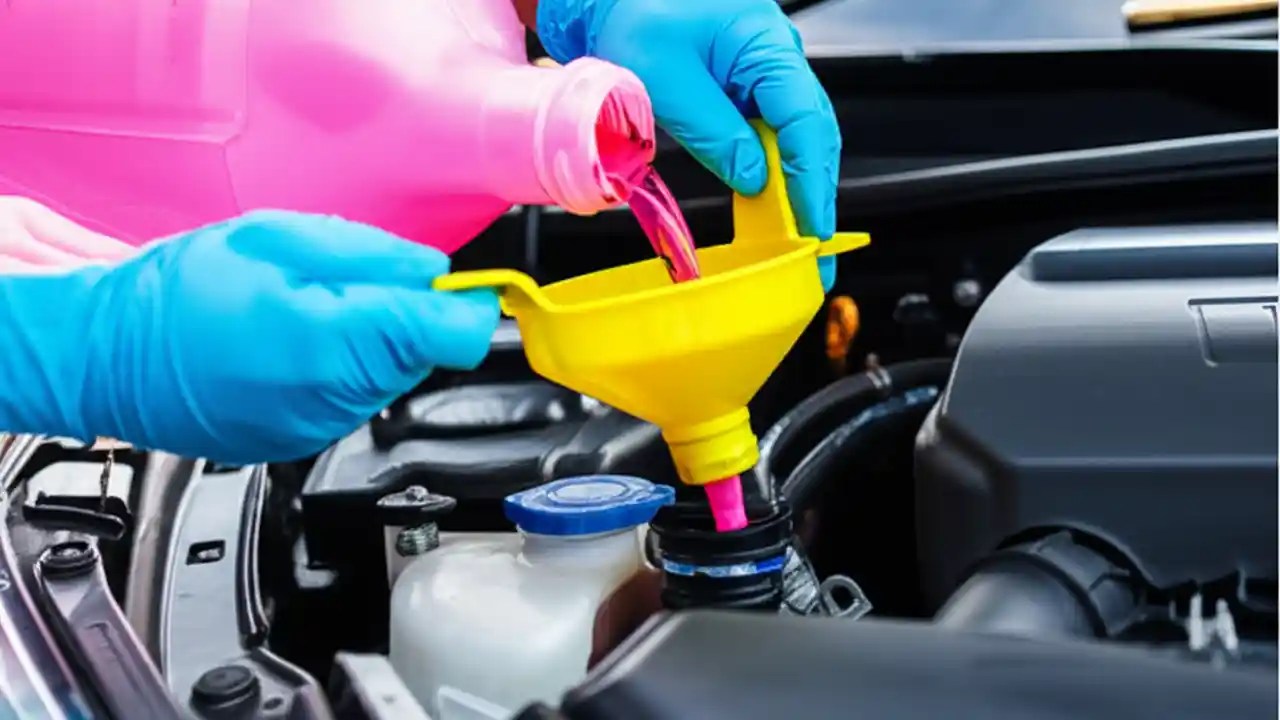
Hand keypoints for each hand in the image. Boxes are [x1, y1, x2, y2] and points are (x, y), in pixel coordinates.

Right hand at [0, 210, 498, 463]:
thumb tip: (434, 272)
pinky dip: (339, 369)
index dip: (470, 305)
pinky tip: (290, 345)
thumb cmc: (175, 295)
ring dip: (370, 341)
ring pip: (390, 377)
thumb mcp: (275, 239)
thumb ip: (370, 255)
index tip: (464, 286)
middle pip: (425, 354)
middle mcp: (338, 397)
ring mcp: (322, 427)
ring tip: (305, 312)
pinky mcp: (304, 441)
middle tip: (348, 283)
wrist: (106, 357)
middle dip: (405, 315)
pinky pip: (354, 398)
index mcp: (338, 340)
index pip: (458, 335)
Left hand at [534, 0, 840, 289]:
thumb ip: (715, 134)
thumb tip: (753, 180)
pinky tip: (772, 207)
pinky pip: (772, 133)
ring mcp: (765, 71)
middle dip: (815, 193)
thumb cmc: (633, 16)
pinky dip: (774, 172)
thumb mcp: (667, 83)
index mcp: (766, 43)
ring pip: (797, 137)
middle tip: (816, 249)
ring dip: (798, 187)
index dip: (810, 180)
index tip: (811, 225)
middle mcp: (776, 55)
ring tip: (798, 237)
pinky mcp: (746, 88)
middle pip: (813, 133)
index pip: (805, 120)